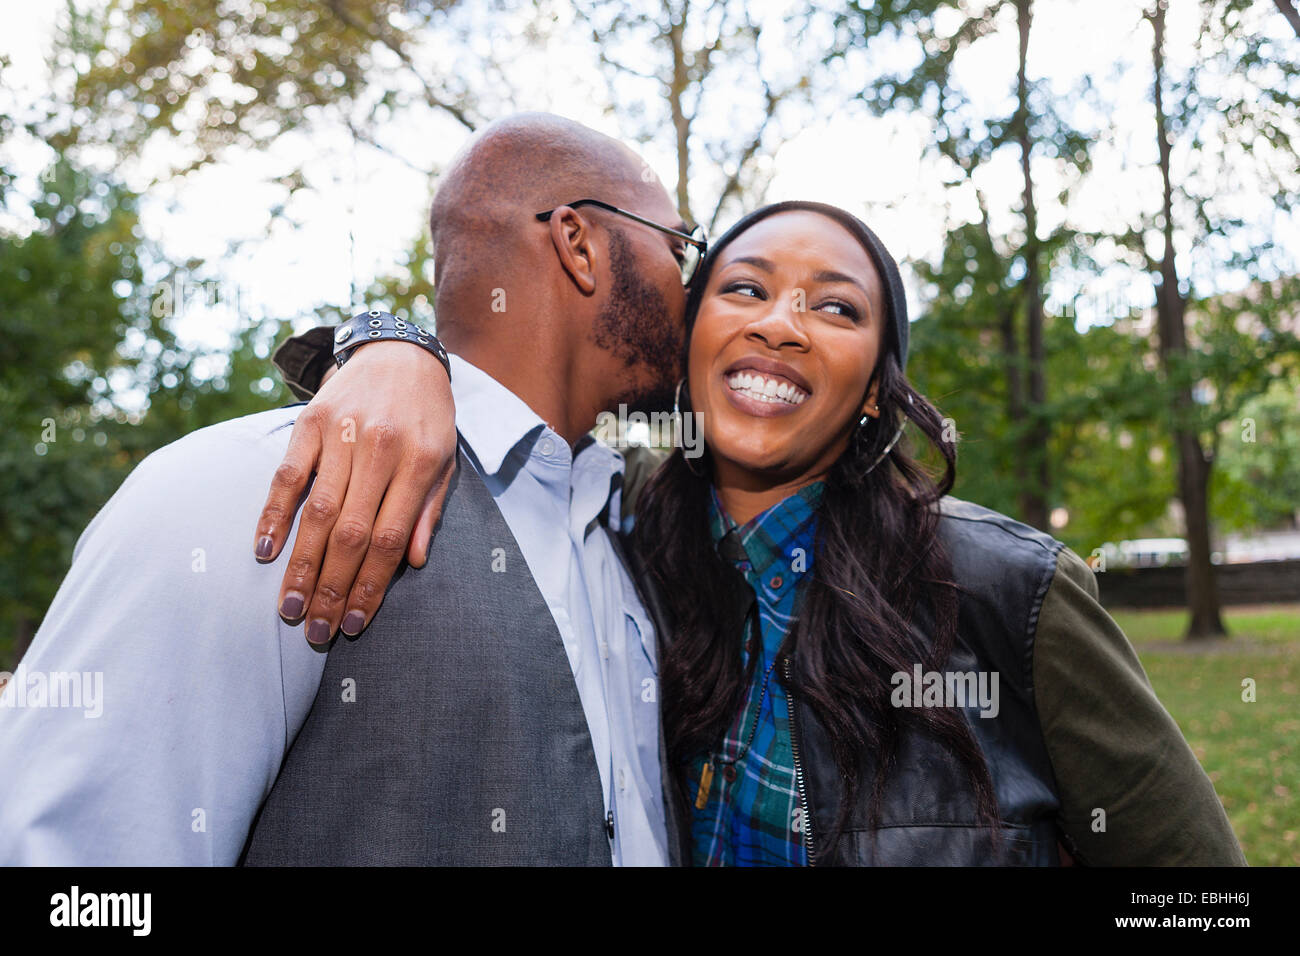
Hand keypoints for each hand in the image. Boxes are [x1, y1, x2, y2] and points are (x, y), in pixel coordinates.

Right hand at [253, 341, 456, 643]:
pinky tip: (264, 551)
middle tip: (315, 632)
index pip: (388, 539)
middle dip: (331, 589)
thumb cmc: (428, 417)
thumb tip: (411, 564)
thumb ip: (429, 510)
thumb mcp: (445, 459)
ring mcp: (341, 434)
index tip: (354, 623)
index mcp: (419, 462)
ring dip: (300, 566)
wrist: (400, 353)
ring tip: (290, 608)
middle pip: (349, 533)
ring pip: (316, 511)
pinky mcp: (309, 422)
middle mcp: (379, 449)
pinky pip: (287, 475)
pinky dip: (273, 514)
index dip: (370, 586)